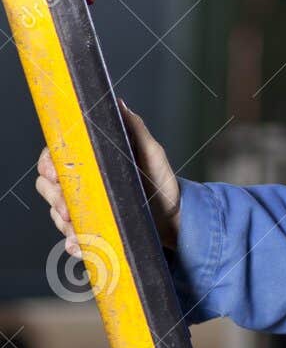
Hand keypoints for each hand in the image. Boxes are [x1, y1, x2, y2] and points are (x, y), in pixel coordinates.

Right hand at [35, 98, 181, 254]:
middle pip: (48, 187)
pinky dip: (74, 243)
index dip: (48, 163)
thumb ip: (134, 128)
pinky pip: (73, 239)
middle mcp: (83, 184)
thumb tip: (118, 104)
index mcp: (91, 161)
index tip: (53, 173)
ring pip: (57, 214)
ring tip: (77, 229)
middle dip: (54, 197)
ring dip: (63, 223)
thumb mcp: (151, 152)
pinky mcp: (91, 232)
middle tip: (66, 208)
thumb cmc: (161, 181)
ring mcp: (85, 208)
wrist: (175, 217)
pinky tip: (80, 244)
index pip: (55, 157)